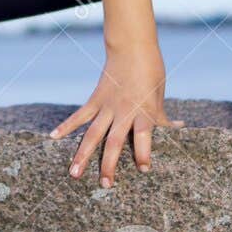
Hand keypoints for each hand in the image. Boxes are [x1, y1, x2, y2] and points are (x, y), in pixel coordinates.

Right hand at [49, 45, 184, 186]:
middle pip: (114, 141)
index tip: (144, 170)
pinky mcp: (95, 99)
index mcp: (144, 111)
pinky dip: (66, 126)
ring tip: (74, 174)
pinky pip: (79, 115)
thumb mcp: (160, 96)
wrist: (132, 47)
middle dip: (109, 164)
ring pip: (93, 134)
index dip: (144, 152)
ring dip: (82, 154)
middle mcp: (124, 111)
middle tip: (105, 184)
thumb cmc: (151, 72)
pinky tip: (53, 137)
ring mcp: (107, 106)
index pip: (145, 135)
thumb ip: (162, 116)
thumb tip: (178, 127)